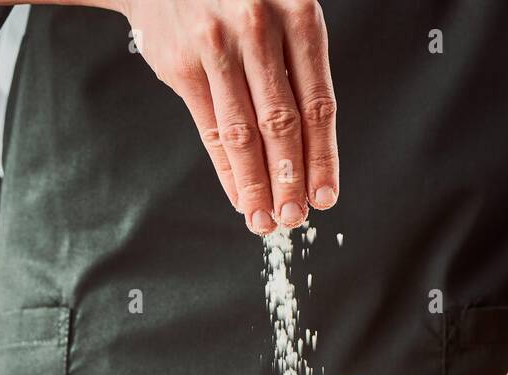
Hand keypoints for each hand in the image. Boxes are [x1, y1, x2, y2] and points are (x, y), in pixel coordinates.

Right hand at [118, 0, 338, 233]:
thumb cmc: (237, 0)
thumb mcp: (280, 16)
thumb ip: (296, 71)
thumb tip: (309, 154)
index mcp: (299, 16)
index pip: (317, 104)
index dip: (323, 158)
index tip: (325, 197)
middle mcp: (259, 27)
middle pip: (281, 123)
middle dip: (290, 180)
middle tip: (294, 219)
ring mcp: (216, 45)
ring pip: (243, 132)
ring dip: (257, 185)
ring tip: (265, 220)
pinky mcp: (182, 64)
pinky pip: (210, 129)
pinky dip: (227, 169)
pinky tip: (239, 194)